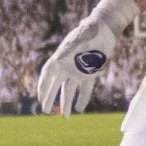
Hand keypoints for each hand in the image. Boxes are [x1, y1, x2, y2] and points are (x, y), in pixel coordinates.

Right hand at [38, 0, 136, 115]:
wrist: (106, 28)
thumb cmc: (91, 28)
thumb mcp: (81, 35)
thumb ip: (71, 47)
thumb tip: (58, 58)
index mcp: (61, 57)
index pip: (47, 75)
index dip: (42, 86)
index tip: (39, 98)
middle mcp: (68, 67)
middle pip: (56, 85)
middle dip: (50, 98)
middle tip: (46, 111)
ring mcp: (79, 71)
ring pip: (69, 90)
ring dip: (66, 103)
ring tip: (65, 116)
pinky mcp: (91, 74)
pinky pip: (85, 89)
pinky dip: (83, 98)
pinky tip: (80, 109)